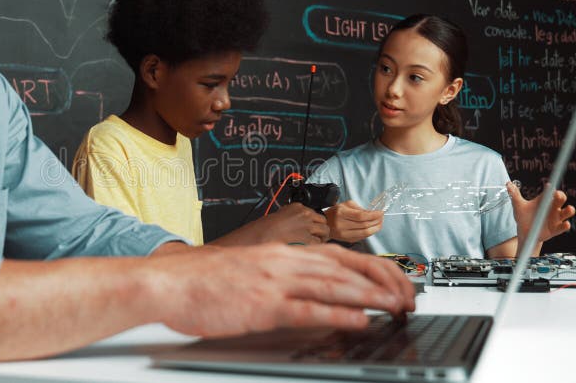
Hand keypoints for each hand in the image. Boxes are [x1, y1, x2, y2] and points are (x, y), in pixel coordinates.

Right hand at [146, 243, 414, 336]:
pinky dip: (336, 315)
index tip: (392, 280)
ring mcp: (273, 282)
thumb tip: (307, 293)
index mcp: (280, 254)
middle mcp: (282, 262)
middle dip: (381, 282)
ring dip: (369, 296)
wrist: (168, 282)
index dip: (371, 267)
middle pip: (344, 267)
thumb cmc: (202, 281)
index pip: (338, 255)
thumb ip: (279, 278)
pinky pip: (307, 310)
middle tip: (407, 297)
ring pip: (332, 285)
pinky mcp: (262, 305)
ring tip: (395, 306)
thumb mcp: (248, 271)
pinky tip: (357, 321)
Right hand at [255, 202, 329, 243]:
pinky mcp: (307, 238)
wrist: (262, 235)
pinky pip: (318, 242)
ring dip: (321, 237)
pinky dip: (315, 246)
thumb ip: (292, 216)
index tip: (312, 226)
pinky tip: (310, 248)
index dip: (314, 221)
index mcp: (298, 207)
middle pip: (323, 220)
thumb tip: (297, 221)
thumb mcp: (280, 214)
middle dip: (321, 229)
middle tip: (318, 235)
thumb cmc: (266, 227)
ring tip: (316, 242)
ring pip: (324, 230)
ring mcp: (307, 226)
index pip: (314, 212)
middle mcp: (304, 215)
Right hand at [324, 200, 383, 242]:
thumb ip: (360, 209)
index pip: (361, 216)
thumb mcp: (346, 205)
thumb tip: (373, 214)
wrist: (325, 224)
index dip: (373, 215)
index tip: (381, 212)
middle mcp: (341, 225)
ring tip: (380, 223)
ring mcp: (344, 234)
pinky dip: (370, 232)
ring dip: (376, 228)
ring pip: (365, 233)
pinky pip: (363, 237)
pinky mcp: (348, 240)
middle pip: (364, 225)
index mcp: (341, 213)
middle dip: (377, 221)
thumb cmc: (336, 212)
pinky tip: (373, 228)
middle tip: (382, 217)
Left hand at [507, 181, 574, 242]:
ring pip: (567, 212)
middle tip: (557, 195)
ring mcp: (556, 218)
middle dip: (561, 196)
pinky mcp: (556, 229)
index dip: (550, 189)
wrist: (524, 233)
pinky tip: (565, 224)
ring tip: (569, 208)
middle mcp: (552, 208)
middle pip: (561, 199)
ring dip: (569, 210)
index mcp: (544, 200)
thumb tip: (508, 184)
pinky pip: (564, 227)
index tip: (548, 186)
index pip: (550, 192)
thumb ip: (514, 195)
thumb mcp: (518, 206)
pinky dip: (565, 225)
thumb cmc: (523, 217)